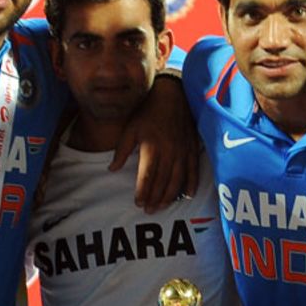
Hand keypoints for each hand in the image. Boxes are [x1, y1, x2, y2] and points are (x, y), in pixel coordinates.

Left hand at [109, 75, 199, 211]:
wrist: (173, 94)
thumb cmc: (148, 111)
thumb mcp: (130, 128)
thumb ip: (122, 150)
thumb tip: (112, 169)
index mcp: (151, 148)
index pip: (146, 177)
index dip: (143, 192)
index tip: (138, 203)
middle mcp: (168, 152)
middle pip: (162, 182)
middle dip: (155, 198)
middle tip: (149, 210)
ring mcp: (182, 151)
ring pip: (177, 180)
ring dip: (170, 196)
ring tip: (162, 206)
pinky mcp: (192, 148)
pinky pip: (193, 170)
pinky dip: (191, 184)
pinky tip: (187, 195)